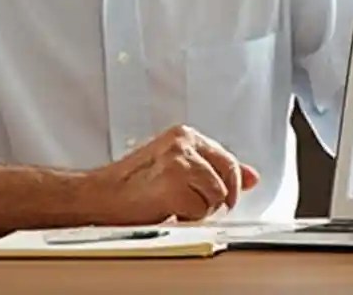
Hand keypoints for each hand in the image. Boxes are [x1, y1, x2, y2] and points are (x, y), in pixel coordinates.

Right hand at [83, 125, 260, 224]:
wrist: (99, 195)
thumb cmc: (133, 184)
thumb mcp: (179, 167)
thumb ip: (215, 169)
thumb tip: (253, 177)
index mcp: (186, 135)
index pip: (228, 159)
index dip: (232, 183)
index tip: (229, 196)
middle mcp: (184, 143)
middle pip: (227, 178)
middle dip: (217, 199)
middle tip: (195, 205)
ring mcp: (179, 161)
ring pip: (216, 196)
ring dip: (199, 209)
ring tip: (175, 205)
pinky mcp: (174, 183)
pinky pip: (200, 210)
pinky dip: (187, 217)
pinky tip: (167, 209)